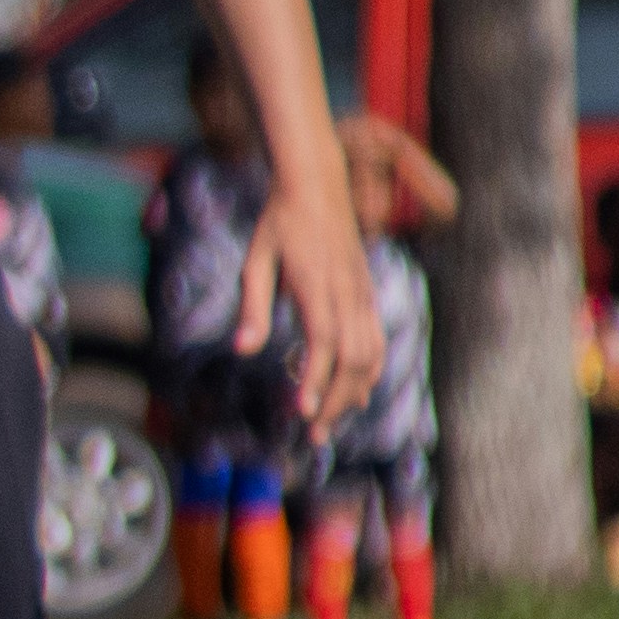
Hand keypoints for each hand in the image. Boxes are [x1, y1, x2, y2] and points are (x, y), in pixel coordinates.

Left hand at [251, 161, 385, 424]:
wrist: (317, 184)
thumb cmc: (279, 221)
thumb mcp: (256, 260)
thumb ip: (252, 306)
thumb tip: (242, 349)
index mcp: (317, 286)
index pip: (324, 343)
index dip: (316, 381)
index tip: (301, 411)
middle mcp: (348, 292)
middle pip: (353, 358)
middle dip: (336, 400)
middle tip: (312, 434)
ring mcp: (363, 293)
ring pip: (371, 352)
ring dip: (354, 391)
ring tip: (330, 420)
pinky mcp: (367, 292)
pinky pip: (376, 338)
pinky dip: (368, 369)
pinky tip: (355, 391)